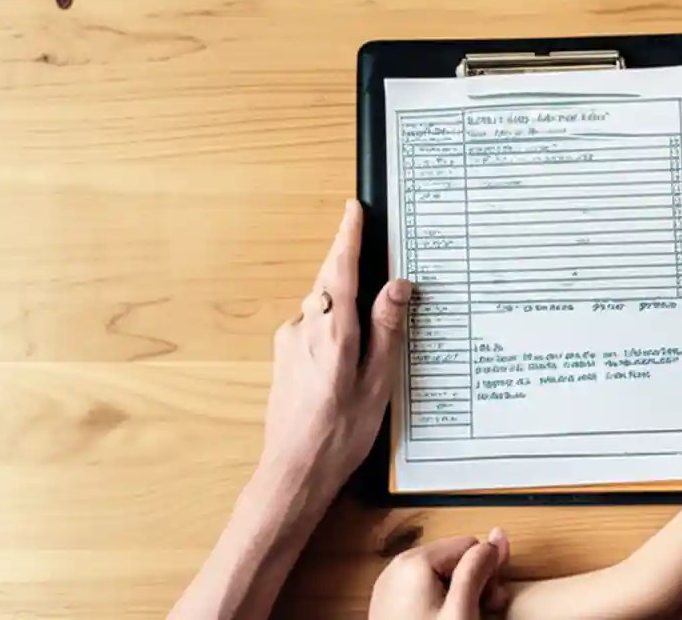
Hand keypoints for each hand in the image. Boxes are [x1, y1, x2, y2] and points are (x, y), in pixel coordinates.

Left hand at [262, 199, 411, 493]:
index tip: (354, 209)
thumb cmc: (340, 433)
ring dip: (344, 299)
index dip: (348, 237)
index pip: (341, 270)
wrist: (293, 471)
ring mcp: (289, 343)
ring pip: (322, 307)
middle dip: (349, 263)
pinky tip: (351, 350)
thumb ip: (386, 330)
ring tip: (372, 311)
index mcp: (332, 331)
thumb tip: (397, 286)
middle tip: (373, 248)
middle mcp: (304, 329)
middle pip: (330, 283)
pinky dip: (334, 324)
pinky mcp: (284, 359)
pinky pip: (314, 327)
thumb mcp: (377, 382)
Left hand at [370, 530, 510, 619]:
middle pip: (454, 557)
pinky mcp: (387, 602)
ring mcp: (389, 584)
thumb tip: (497, 533)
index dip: (487, 573)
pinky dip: (438, 602)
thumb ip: (478, 569)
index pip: (471, 545)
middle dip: (473, 583)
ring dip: (459, 594)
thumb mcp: (462, 611)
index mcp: (414, 561)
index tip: (491, 602)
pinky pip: (422, 588)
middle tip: (481, 614)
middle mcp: (397, 566)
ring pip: (440, 574)